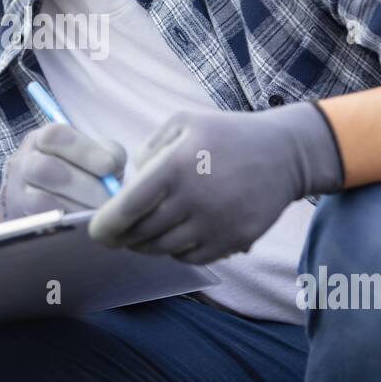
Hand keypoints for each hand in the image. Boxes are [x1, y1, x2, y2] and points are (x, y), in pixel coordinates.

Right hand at [0, 124, 127, 220]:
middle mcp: (23, 161)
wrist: (49, 200)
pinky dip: (68, 223)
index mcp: (41, 139)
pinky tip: (87, 224)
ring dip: (77, 207)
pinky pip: (41, 223)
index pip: (56, 136)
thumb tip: (111, 169)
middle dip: (83, 185)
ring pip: (40, 199)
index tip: (110, 166)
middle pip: (45, 168)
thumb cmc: (81, 172)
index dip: (84, 150)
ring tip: (101, 214)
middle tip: (109, 199)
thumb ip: (108, 154)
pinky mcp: (19, 218)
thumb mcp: (95, 155)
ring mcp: (17, 192)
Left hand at [87, 101, 343, 263]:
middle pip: (142, 234)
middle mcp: (195, 200)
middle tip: (118, 233)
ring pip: (164, 249)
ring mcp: (216, 224)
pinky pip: (191, 258)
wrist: (285, 154)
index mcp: (176, 167)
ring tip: (145, 233)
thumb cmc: (226, 135)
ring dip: (147, 245)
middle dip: (124, 236)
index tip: (95, 232)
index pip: (128, 208)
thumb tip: (128, 184)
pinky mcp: (234, 241)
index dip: (105, 226)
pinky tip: (176, 235)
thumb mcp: (183, 123)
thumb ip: (148, 150)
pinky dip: (176, 251)